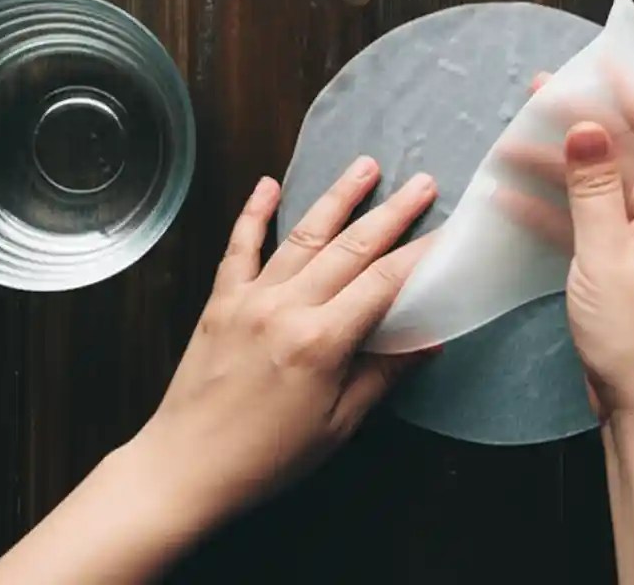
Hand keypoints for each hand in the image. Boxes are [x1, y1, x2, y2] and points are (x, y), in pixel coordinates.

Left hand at [0, 159, 438, 584]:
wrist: (184, 467)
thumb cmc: (267, 458)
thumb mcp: (338, 425)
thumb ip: (383, 375)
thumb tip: (429, 341)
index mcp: (321, 342)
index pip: (384, 283)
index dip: (421, 254)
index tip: (449, 231)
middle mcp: (286, 308)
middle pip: (351, 248)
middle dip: (392, 212)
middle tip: (423, 183)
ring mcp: (249, 299)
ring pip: (302, 236)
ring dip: (337, 198)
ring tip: (366, 166)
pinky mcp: (220, 302)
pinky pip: (240, 248)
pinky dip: (253, 213)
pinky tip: (267, 185)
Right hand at [500, 68, 633, 420]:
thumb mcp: (606, 254)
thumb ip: (593, 188)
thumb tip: (588, 129)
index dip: (628, 91)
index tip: (597, 60)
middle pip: (624, 152)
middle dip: (581, 122)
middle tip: (537, 93)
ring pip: (599, 188)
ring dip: (557, 167)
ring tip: (508, 142)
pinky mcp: (622, 270)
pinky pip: (588, 225)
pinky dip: (553, 211)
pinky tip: (510, 198)